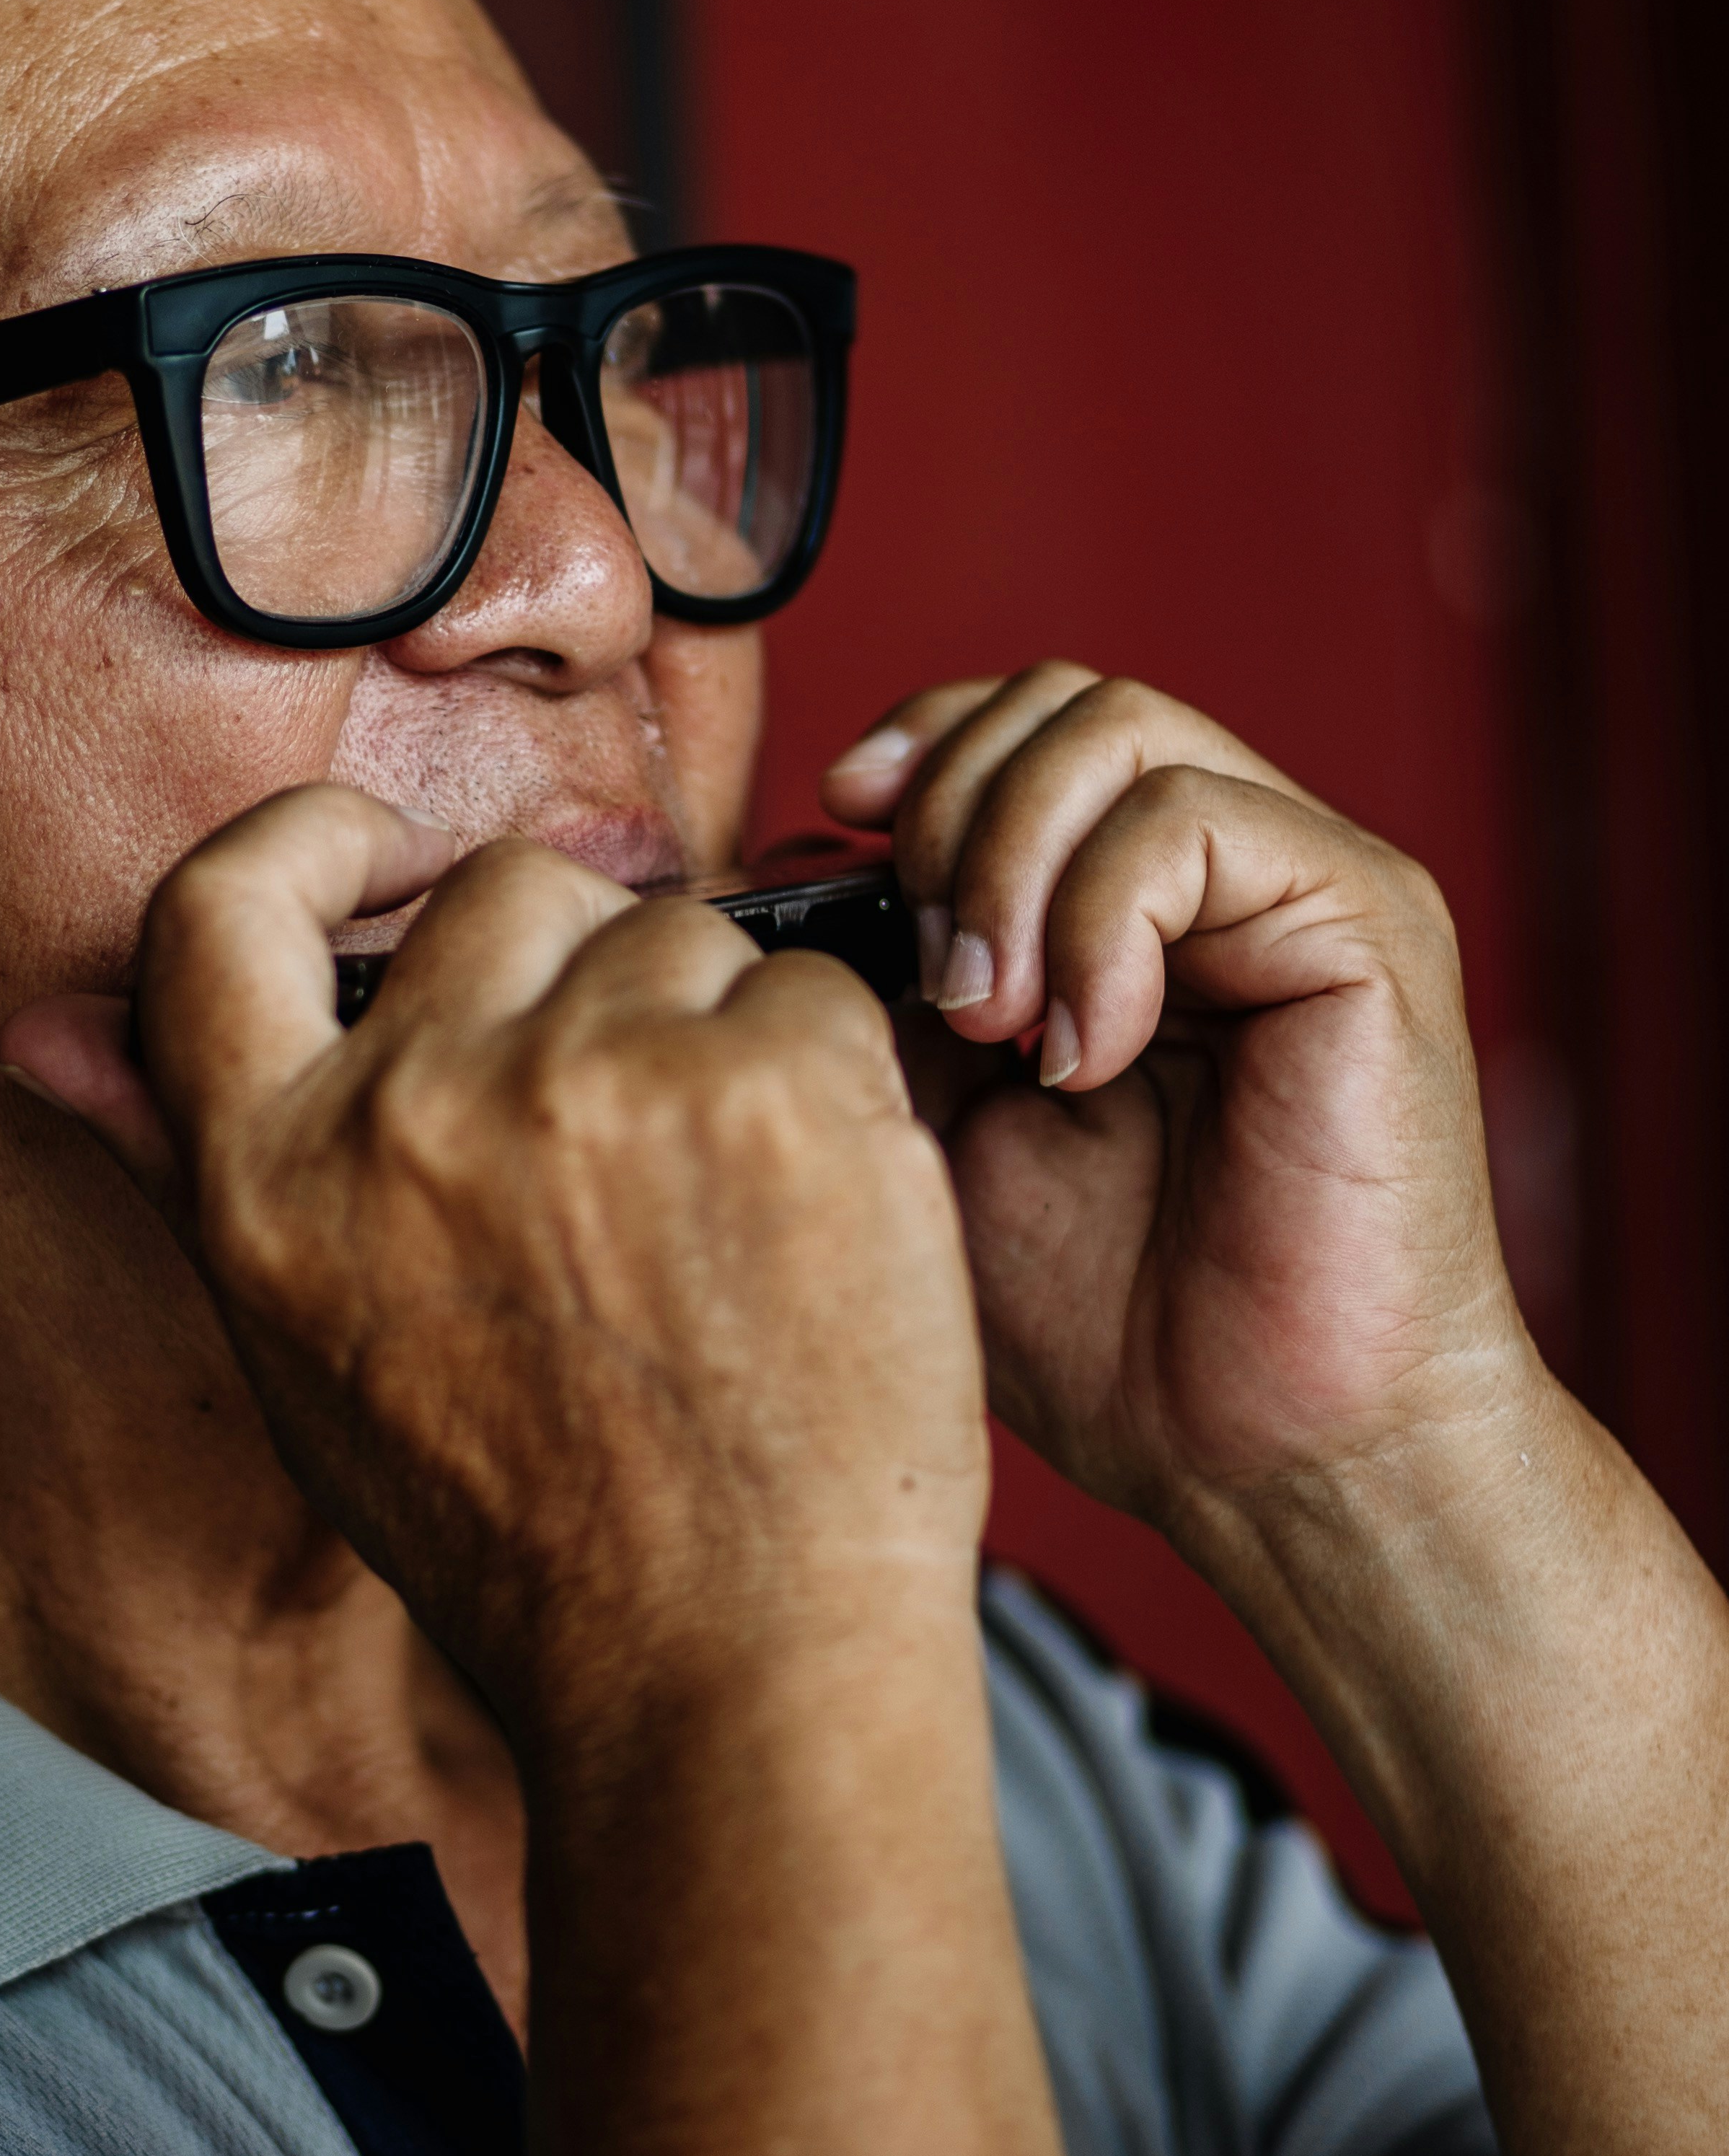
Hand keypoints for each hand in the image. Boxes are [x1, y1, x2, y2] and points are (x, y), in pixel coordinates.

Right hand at [1, 784, 990, 1742]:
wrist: (728, 1671)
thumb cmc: (523, 1537)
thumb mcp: (297, 1352)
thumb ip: (177, 1158)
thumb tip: (43, 1030)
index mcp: (271, 1173)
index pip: (221, 908)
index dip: (310, 842)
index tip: (384, 851)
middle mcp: (411, 1112)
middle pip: (508, 892)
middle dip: (577, 975)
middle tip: (627, 1143)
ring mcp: (596, 1084)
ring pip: (675, 935)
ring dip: (713, 1030)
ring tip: (724, 1212)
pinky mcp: (768, 1084)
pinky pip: (809, 987)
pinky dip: (831, 1077)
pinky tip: (813, 1217)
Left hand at [823, 667, 1551, 1573]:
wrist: (1260, 1456)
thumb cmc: (1107, 1324)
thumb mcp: (929, 1123)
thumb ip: (879, 983)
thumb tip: (789, 855)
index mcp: (1124, 903)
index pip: (1008, 725)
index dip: (911, 752)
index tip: (830, 832)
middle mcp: (1221, 870)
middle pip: (1053, 699)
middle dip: (948, 814)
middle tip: (934, 987)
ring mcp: (1299, 884)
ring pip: (1114, 727)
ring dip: (1010, 867)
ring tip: (998, 1027)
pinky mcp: (1366, 921)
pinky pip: (1193, 822)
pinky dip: (1101, 926)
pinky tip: (1083, 1057)